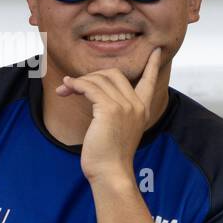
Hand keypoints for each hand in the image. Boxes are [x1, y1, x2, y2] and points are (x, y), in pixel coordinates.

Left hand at [58, 47, 163, 183]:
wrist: (110, 172)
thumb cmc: (109, 153)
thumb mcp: (117, 127)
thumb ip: (113, 108)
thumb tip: (91, 89)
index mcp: (142, 109)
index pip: (150, 81)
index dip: (152, 65)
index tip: (156, 51)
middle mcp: (137, 105)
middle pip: (114, 73)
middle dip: (91, 76)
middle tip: (73, 86)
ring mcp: (125, 106)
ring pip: (98, 79)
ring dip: (78, 82)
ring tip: (65, 90)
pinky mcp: (110, 109)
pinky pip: (89, 87)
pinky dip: (75, 85)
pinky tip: (66, 88)